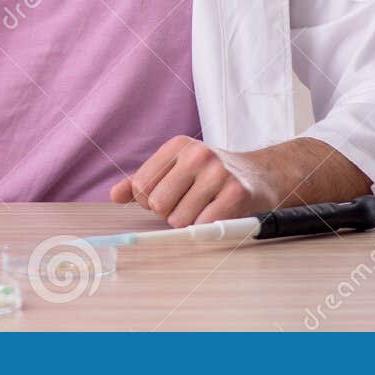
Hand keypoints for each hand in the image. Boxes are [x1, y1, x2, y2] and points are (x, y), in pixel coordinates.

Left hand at [110, 135, 280, 227]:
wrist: (259, 175)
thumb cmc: (210, 175)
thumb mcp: (176, 168)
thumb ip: (143, 181)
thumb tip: (114, 195)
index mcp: (177, 146)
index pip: (140, 185)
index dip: (148, 200)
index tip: (167, 196)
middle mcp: (197, 155)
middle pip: (157, 204)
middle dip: (168, 212)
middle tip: (188, 203)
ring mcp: (218, 173)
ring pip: (178, 219)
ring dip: (188, 222)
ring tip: (204, 207)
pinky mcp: (236, 194)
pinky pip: (202, 226)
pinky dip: (205, 228)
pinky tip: (215, 215)